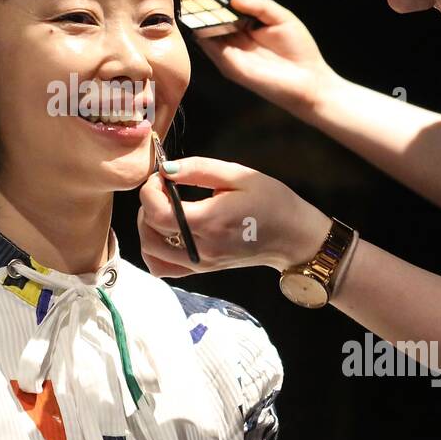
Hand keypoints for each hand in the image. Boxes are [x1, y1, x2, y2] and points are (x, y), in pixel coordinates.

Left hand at [137, 155, 331, 277]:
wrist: (293, 237)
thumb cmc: (272, 202)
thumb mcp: (238, 175)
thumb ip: (198, 169)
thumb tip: (165, 169)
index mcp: (210, 222)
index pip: (157, 213)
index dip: (149, 191)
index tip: (160, 177)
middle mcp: (201, 249)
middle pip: (149, 233)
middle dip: (147, 205)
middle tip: (163, 189)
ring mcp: (201, 264)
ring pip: (151, 253)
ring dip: (147, 228)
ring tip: (164, 209)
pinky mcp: (202, 270)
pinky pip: (164, 268)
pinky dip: (155, 251)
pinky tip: (166, 233)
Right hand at [195, 0, 336, 119]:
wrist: (310, 81)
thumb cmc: (299, 51)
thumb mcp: (282, 18)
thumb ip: (260, 5)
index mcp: (245, 29)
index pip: (223, 11)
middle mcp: (234, 42)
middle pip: (210, 21)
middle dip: (201, 6)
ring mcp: (230, 54)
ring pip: (205, 33)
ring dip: (198, 18)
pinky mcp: (230, 65)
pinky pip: (210, 47)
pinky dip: (203, 33)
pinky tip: (201, 18)